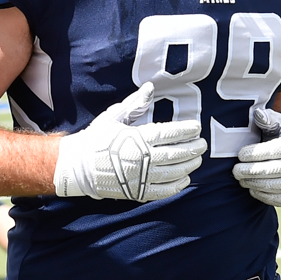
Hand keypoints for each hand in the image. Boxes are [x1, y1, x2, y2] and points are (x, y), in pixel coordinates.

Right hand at [54, 82, 206, 201]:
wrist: (77, 166)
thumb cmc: (96, 139)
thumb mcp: (114, 116)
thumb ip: (135, 104)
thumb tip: (150, 87)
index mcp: (136, 138)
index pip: (168, 134)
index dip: (186, 131)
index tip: (197, 128)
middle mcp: (141, 158)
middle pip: (175, 154)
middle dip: (192, 149)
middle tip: (203, 145)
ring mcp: (140, 177)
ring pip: (172, 172)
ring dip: (188, 166)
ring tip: (197, 160)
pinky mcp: (137, 191)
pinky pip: (162, 191)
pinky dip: (176, 186)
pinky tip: (185, 179)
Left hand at [232, 108, 280, 206]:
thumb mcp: (278, 124)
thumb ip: (268, 119)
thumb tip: (258, 114)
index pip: (278, 150)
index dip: (258, 154)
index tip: (240, 155)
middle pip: (279, 169)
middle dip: (254, 171)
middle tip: (236, 170)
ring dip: (258, 184)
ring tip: (241, 179)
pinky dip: (266, 196)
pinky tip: (252, 189)